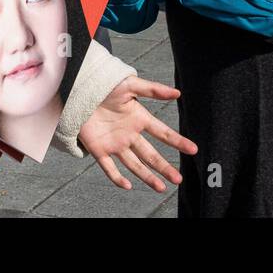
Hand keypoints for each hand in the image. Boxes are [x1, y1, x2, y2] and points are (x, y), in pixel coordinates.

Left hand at [78, 76, 196, 192]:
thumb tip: (177, 93)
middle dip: (165, 167)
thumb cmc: (105, 85)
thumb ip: (153, 90)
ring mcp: (115, 143)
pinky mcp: (99, 149)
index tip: (194, 150)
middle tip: (179, 179)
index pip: (163, 133)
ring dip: (147, 176)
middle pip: (151, 154)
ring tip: (161, 188)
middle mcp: (130, 134)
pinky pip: (109, 167)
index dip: (178, 141)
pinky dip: (117, 178)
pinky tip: (127, 185)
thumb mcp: (130, 85)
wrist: (78, 89)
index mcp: (139, 119)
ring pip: (134, 164)